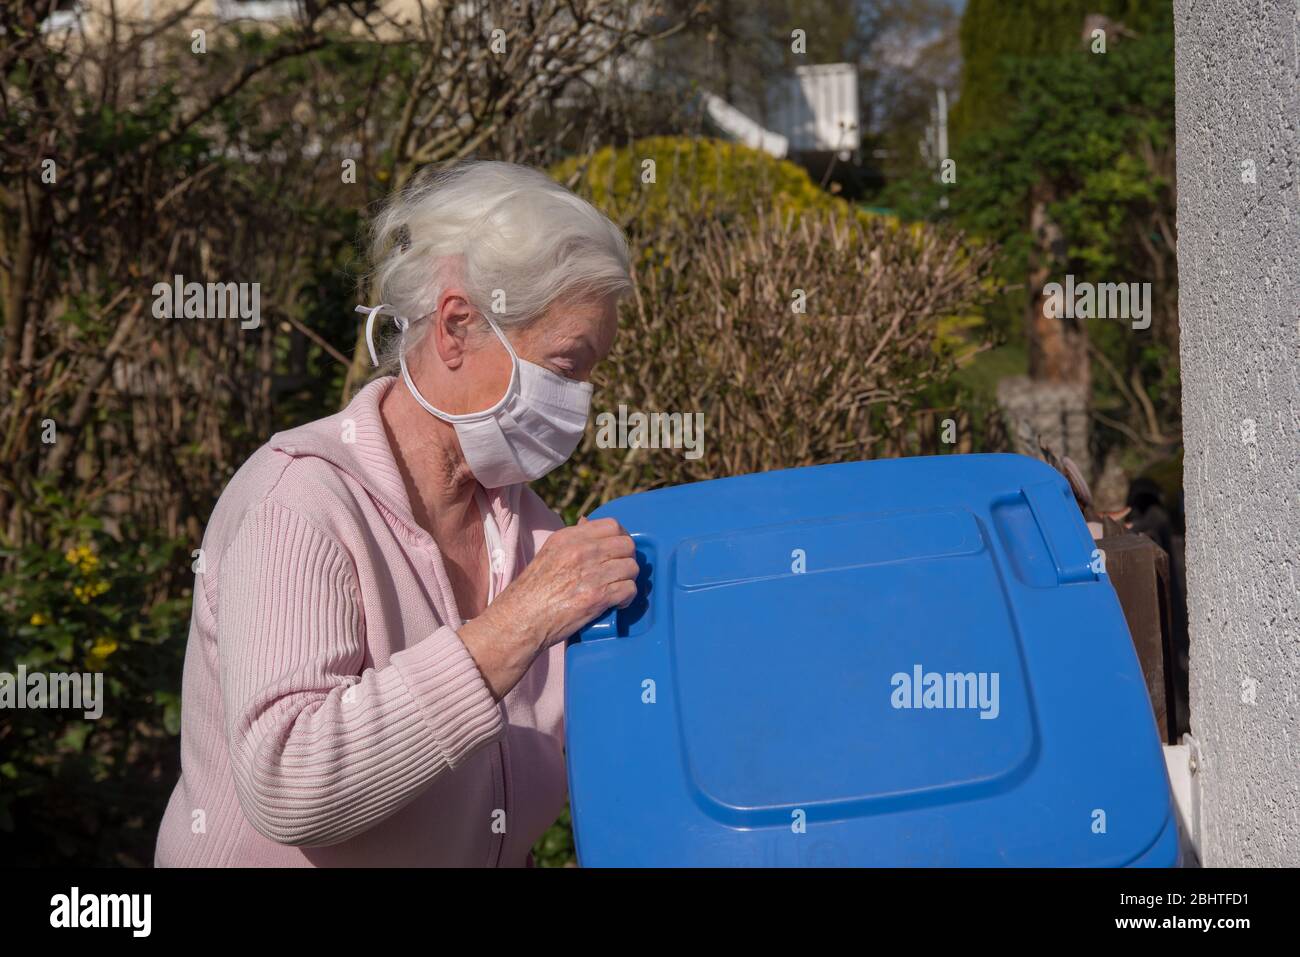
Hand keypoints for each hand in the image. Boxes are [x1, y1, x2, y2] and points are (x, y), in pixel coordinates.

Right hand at [459, 516, 637, 698]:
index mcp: (569, 538)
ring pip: (632, 567)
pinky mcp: (597, 597)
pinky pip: (629, 589)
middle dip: (627, 559)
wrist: (520, 619)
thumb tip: (589, 523)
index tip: (618, 550)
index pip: (612, 524)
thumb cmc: (532, 591)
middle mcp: (581, 551)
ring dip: (628, 579)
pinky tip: (617, 603)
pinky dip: (627, 598)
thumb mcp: (548, 553)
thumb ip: (572, 540)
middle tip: (620, 571)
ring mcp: (591, 573)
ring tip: (617, 588)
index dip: (621, 537)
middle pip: (627, 545)